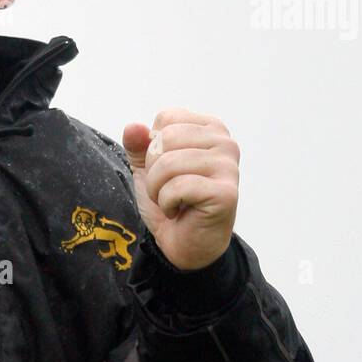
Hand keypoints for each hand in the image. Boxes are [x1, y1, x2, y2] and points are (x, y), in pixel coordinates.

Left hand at [122, 109, 239, 270]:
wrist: (183, 243)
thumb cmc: (170, 200)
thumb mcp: (147, 167)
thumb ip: (138, 144)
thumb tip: (133, 127)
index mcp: (211, 129)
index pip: (166, 119)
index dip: (152, 147)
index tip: (168, 170)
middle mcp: (225, 143)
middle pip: (165, 139)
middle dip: (153, 169)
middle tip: (168, 188)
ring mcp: (229, 167)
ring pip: (168, 164)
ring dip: (157, 189)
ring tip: (172, 201)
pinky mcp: (226, 193)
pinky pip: (178, 187)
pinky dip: (167, 203)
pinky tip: (180, 211)